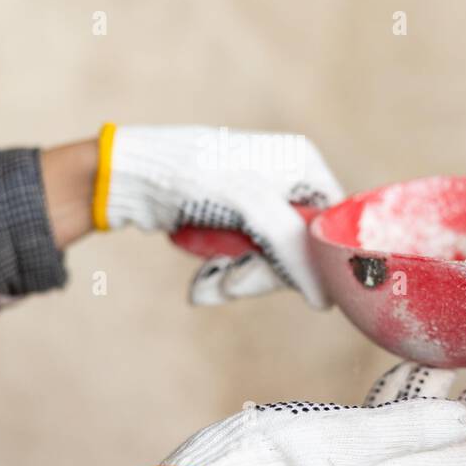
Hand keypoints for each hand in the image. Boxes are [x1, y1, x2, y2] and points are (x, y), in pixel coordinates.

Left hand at [93, 124, 343, 307]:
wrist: (132, 177)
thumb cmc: (195, 176)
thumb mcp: (252, 205)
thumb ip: (292, 247)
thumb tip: (325, 300)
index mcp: (303, 164)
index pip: (333, 225)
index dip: (314, 260)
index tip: (285, 280)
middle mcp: (287, 181)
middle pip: (300, 249)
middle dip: (263, 273)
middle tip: (232, 282)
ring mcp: (259, 203)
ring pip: (269, 261)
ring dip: (237, 278)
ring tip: (209, 283)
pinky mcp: (232, 221)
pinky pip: (242, 260)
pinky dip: (223, 273)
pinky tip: (202, 280)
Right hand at [127, 361, 465, 465]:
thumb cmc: (271, 461)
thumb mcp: (344, 435)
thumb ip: (409, 428)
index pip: (464, 462)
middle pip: (441, 453)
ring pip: (408, 444)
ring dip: (434, 412)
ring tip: (457, 375)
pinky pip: (375, 441)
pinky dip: (394, 414)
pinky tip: (396, 387)